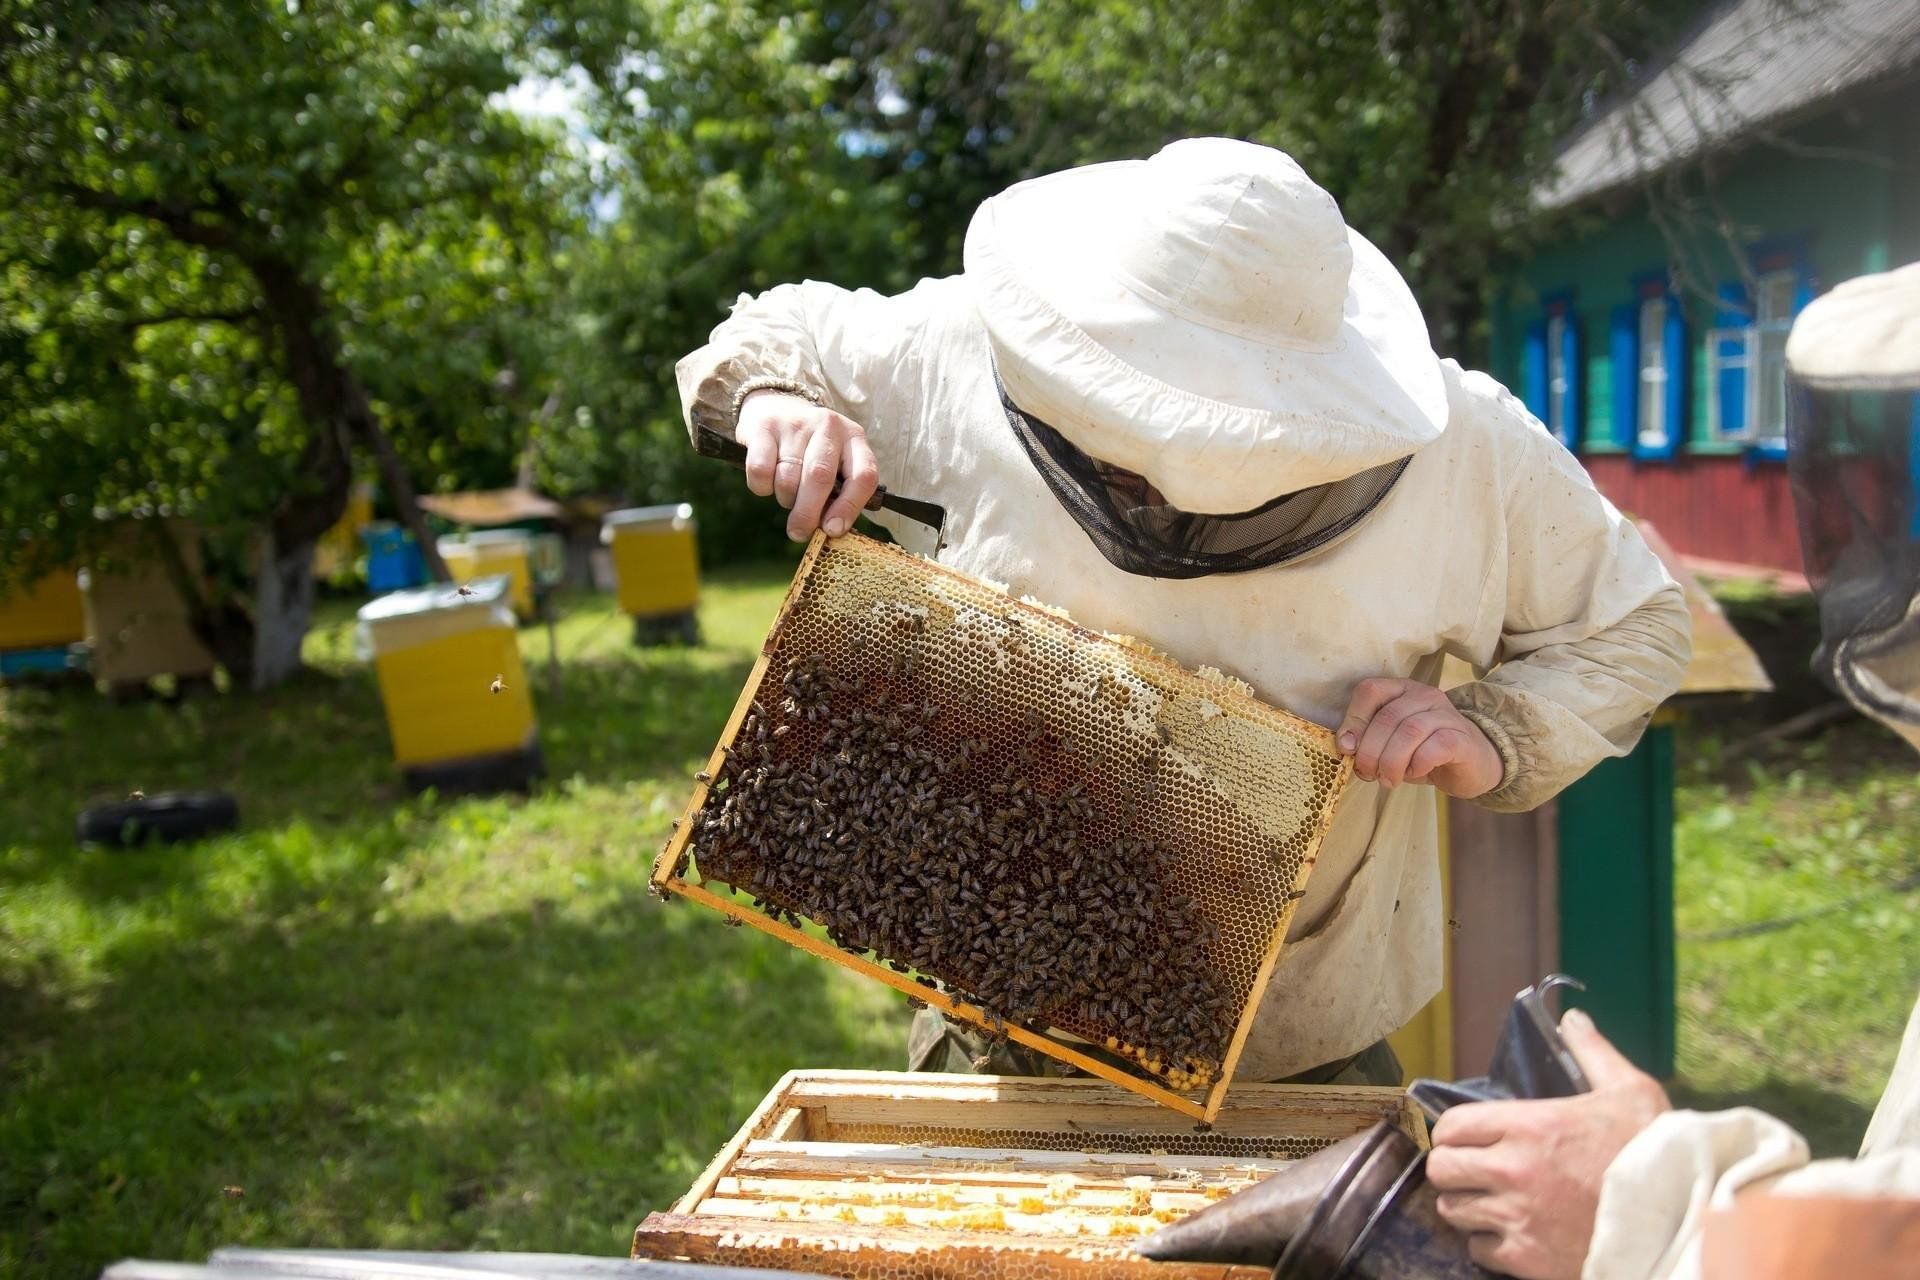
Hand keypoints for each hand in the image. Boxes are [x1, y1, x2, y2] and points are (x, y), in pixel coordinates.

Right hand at [735, 391, 879, 541]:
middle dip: (808, 513)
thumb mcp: (835, 463)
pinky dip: (762, 487)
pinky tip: (768, 483)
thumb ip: (839, 493)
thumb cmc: (811, 449)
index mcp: (854, 438)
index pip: (863, 475)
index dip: (849, 507)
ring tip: (787, 496)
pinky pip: (760, 471)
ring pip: (788, 478)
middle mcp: (828, 425)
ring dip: (785, 499)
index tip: (832, 530)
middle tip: (798, 533)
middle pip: (819, 477)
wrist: (777, 406)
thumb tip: (830, 531)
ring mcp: (796, 423)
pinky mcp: (764, 427)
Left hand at [1336, 677, 1503, 797]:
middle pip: (1387, 717)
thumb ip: (1368, 741)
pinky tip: (1414, 773)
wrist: (1472, 765)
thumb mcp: (1390, 744)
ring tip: (1388, 779)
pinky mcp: (1462, 738)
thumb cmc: (1424, 753)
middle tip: (1368, 773)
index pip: (1370, 690)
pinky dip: (1417, 764)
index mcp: (1401, 690)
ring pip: (1409, 731)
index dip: (1353, 720)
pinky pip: (1434, 747)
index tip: (1347, 749)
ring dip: (1391, 761)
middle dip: (1370, 750)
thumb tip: (1345, 747)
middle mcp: (1424, 695)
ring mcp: (1446, 714)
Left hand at [1426, 1008, 1671, 1278]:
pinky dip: (1491, 1245)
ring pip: (1454, 1211)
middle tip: (1473, 1171)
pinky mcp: (1526, 1259)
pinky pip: (1479, 1250)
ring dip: (1468, 1206)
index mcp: (1529, 1126)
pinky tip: (1514, 1234)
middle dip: (1453, 1169)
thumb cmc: (1655, 1156)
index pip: (1452, 1126)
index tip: (1466, 1138)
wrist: (1681, 1226)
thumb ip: (1592, 1052)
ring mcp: (1517, 1216)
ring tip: (1492, 1202)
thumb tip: (1572, 1019)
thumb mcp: (1630, 1093)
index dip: (1455, 1132)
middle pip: (1441, 1170)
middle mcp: (1512, 1169)